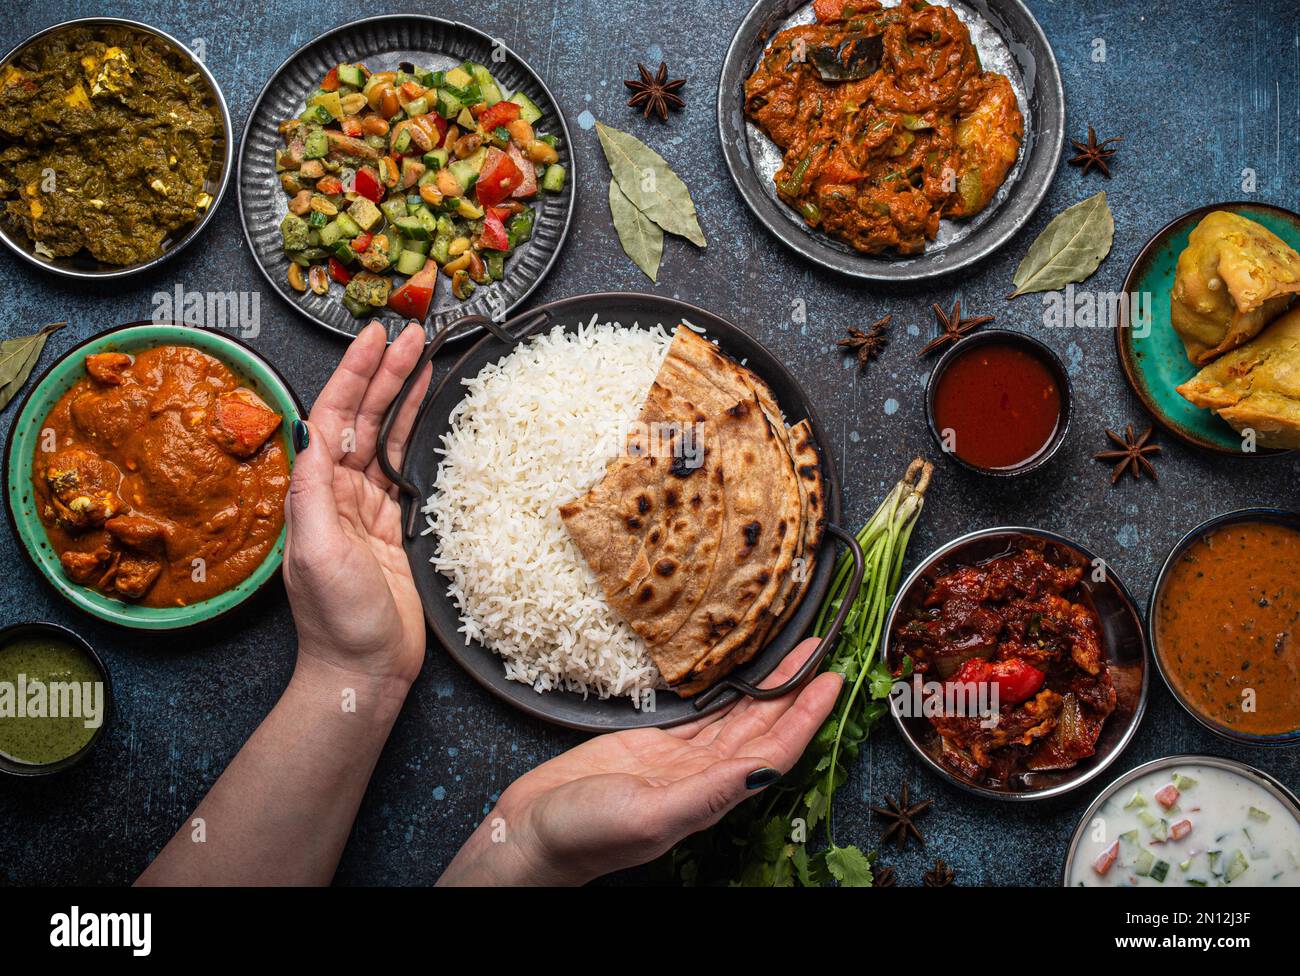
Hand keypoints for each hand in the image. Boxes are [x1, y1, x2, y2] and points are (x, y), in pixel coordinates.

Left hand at [283, 321, 430, 688]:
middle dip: (386, 372)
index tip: (374, 338)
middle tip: (413, 333)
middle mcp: (338, 494)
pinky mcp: (396, 527)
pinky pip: (407, 469)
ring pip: (386, 437)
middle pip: (362, 417)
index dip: (354, 375)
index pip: (332, 417)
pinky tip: (434, 414)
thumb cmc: (338, 622)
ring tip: (427, 356)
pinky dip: (420, 437)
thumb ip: (313, 494)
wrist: (365, 670)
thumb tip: (311, 434)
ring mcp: (368, 509)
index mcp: (314, 494)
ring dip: (404, 396)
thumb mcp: (318, 555)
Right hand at [438, 639, 840, 884]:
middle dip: (795, 690)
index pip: (774, 750)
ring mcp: (680, 760)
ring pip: (736, 717)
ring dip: (767, 687)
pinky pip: (702, 713)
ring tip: (792, 654)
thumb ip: (708, 793)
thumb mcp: (651, 815)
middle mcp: (704, 777)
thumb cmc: (585, 835)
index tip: (831, 681)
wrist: (533, 833)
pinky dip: (725, 691)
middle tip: (820, 650)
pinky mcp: (653, 745)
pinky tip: (739, 672)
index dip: (806, 716)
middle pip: (763, 727)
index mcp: (711, 796)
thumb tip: (762, 769)